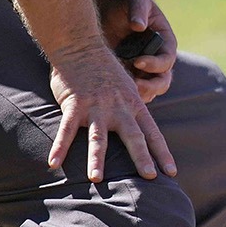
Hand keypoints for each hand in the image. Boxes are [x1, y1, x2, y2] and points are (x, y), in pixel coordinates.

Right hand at [47, 44, 176, 181]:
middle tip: (150, 178)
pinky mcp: (74, 105)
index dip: (162, 153)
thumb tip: (139, 133)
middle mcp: (119, 108)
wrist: (83, 47)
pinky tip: (54, 163)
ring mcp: (96, 107)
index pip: (153, 133)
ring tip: (96, 179)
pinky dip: (59, 146)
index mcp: (134, 106)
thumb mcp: (128, 90)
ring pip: (98, 137)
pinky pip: (66, 129)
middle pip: (134, 137)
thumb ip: (132, 111)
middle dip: (142, 158)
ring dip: (97, 159)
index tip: (172, 172)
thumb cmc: (106, 72)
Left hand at [97, 0, 177, 100]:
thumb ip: (137, 11)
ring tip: (121, 89)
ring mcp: (142, 67)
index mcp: (165, 42)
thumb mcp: (134, 0)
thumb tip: (138, 26)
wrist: (110, 4)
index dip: (155, 65)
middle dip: (150, 86)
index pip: (167, 60)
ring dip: (138, 93)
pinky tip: (109, 86)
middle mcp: (157, 57)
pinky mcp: (127, 71)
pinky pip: (130, 88)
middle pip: (162, 81)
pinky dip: (124, 91)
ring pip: (148, 90)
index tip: (138, 62)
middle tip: (133, 86)